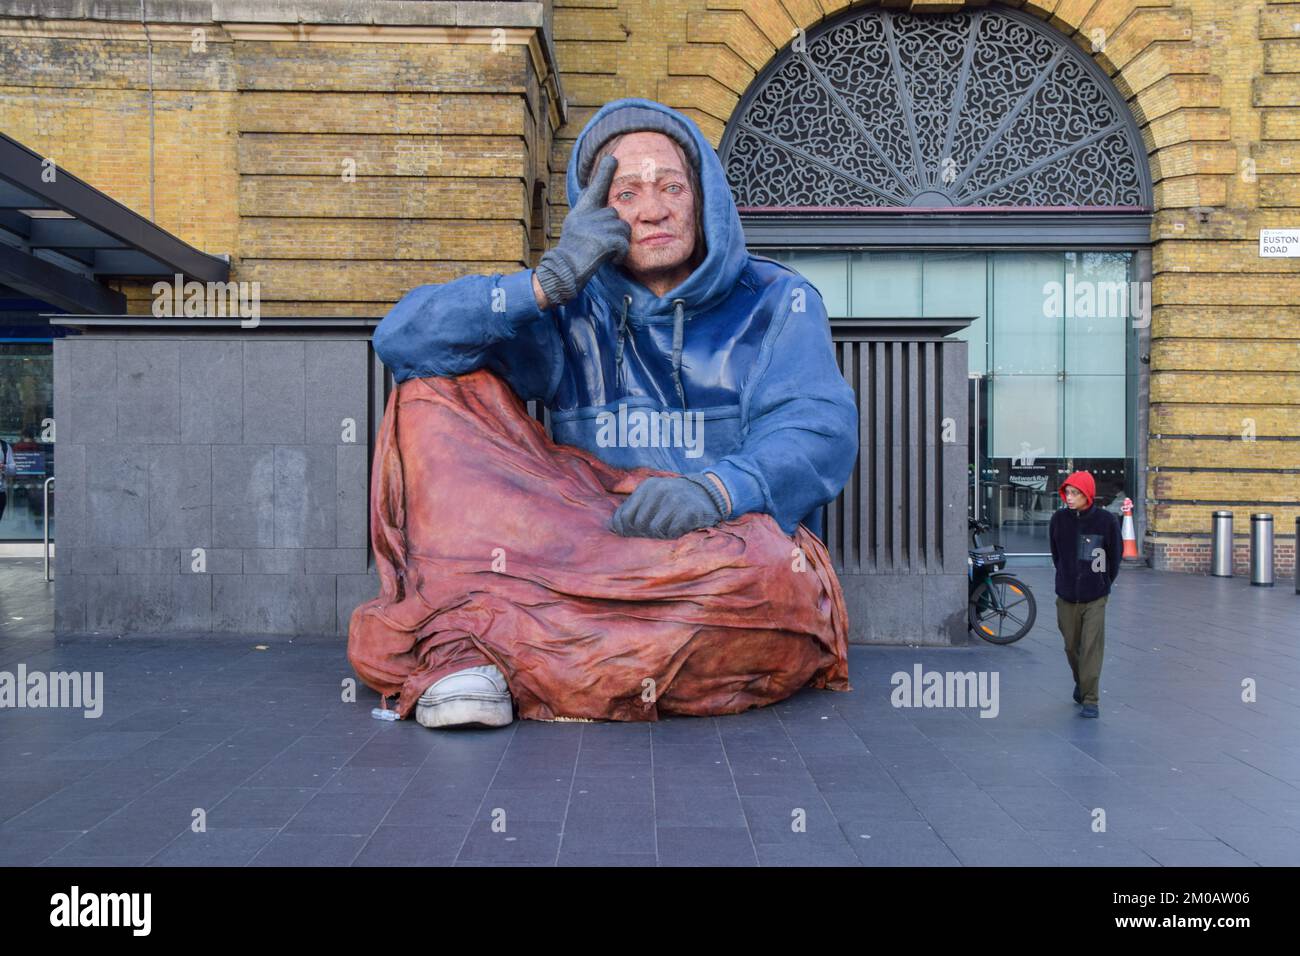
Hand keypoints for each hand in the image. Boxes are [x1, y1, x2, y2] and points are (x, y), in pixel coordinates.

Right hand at [534, 154, 630, 306]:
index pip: (596, 187)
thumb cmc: (572, 250)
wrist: (564, 271)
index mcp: (582, 210)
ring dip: (619, 242)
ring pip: (623, 229)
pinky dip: (620, 255)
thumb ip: (587, 209)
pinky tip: (609, 260)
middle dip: (614, 230)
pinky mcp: (605, 241)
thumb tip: (591, 187)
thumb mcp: (575, 224)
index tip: (613, 158)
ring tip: (603, 252)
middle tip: (600, 244)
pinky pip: (624, 244)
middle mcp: (589, 215)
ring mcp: (597, 227)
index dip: (605, 172)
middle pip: (616, 214)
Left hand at [610, 475, 727, 538]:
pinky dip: (673, 536)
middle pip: (638, 524)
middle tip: (652, 537)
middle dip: (643, 534)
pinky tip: (678, 531)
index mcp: (647, 487)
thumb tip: (613, 528)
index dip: (624, 530)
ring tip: (666, 532)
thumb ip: (634, 508)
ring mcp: (675, 500)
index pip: (624, 515)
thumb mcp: (654, 496)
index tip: (631, 536)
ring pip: (655, 529)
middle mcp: (660, 491)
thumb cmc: (675, 499)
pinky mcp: (689, 511)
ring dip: (660, 536)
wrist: (709, 493)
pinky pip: (672, 532)